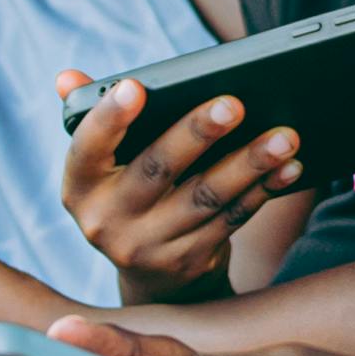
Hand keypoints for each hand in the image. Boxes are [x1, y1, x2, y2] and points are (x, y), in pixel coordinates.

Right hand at [55, 69, 306, 300]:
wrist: (152, 277)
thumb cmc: (129, 194)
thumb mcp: (102, 165)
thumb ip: (90, 116)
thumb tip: (66, 78)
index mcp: (80, 186)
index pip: (87, 148)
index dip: (109, 119)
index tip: (136, 87)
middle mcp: (107, 222)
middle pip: (157, 169)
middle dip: (197, 133)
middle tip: (235, 103)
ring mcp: (149, 248)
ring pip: (205, 197)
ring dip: (248, 163)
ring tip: (283, 135)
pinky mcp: (189, 261)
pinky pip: (232, 220)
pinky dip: (263, 190)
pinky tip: (288, 166)